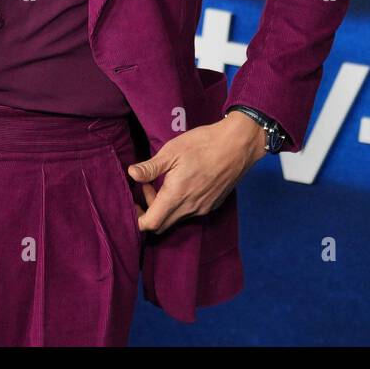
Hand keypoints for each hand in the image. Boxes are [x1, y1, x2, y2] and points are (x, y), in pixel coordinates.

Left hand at [127, 112, 266, 235]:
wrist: (238, 145)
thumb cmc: (203, 144)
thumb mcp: (172, 151)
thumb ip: (150, 167)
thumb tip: (131, 174)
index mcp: (176, 196)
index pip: (150, 223)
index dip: (137, 218)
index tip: (134, 201)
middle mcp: (190, 208)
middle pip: (162, 225)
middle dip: (150, 210)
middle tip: (149, 186)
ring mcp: (203, 208)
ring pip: (177, 218)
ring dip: (166, 206)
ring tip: (166, 181)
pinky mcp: (213, 204)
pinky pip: (191, 213)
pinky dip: (181, 204)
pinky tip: (184, 183)